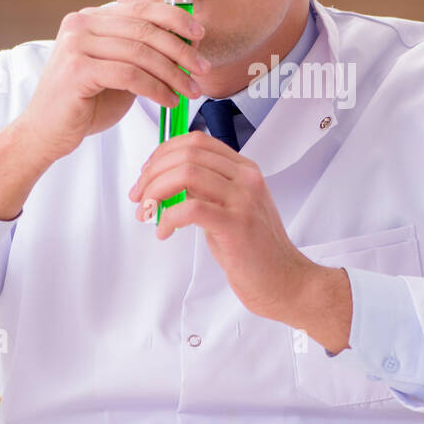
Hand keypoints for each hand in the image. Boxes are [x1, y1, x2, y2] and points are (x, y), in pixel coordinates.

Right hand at [16, 1, 210, 164]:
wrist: (46, 132)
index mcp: (91, 17)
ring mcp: (76, 44)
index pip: (141, 8)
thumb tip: (190, 42)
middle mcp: (80, 23)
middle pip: (145, 29)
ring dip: (173, 74)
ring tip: (190, 92)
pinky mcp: (76, 69)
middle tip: (203, 70)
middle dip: (181, 50)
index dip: (175, 18)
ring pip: (140, 53)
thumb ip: (145, 53)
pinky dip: (156, 88)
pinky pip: (129, 74)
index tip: (200, 35)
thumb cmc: (86, 103)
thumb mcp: (121, 71)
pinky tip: (169, 101)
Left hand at [127, 131, 341, 333]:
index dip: (164, 152)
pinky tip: (164, 232)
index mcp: (244, 170)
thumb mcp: (231, 208)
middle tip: (139, 196)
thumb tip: (169, 179)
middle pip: (188, 154)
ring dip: (156, 191)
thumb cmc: (254, 250)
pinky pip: (191, 208)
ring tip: (147, 213)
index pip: (197, 141)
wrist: (284, 281)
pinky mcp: (236, 225)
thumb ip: (207, 189)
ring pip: (187, 174)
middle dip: (152, 173)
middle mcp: (246, 178)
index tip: (147, 173)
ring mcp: (243, 200)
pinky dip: (168, 218)